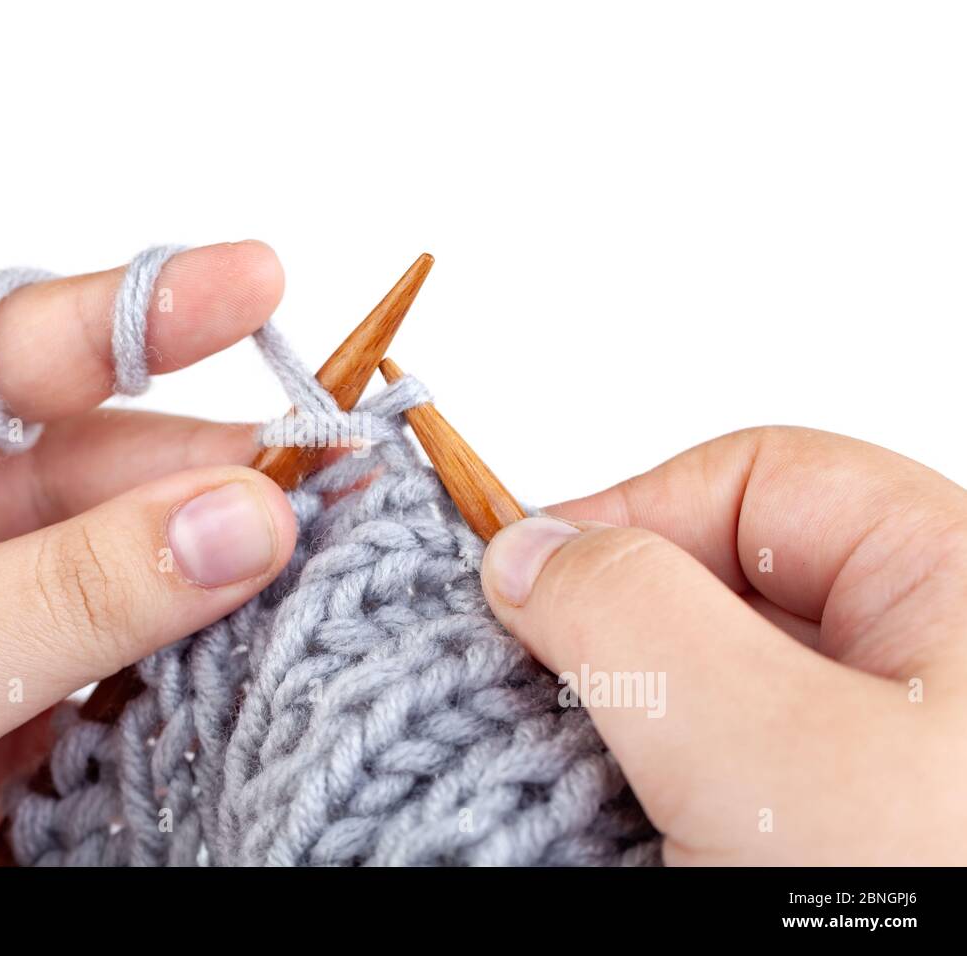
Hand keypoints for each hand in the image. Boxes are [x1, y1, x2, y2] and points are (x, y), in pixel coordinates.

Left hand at [0, 242, 297, 863]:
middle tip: (318, 462)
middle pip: (58, 465)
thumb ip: (53, 597)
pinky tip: (252, 627)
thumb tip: (233, 520)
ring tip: (313, 540)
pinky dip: (183, 652)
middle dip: (189, 462)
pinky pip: (104, 662)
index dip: (117, 318)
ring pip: (97, 565)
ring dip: (203, 558)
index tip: (248, 285)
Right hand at [481, 426, 966, 864]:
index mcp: (955, 582)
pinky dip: (659, 792)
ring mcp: (889, 752)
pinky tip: (621, 827)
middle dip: (616, 633)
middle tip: (535, 695)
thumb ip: (630, 617)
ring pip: (720, 691)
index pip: (759, 479)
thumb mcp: (762, 745)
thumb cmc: (939, 907)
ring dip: (629, 725)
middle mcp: (930, 659)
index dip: (626, 513)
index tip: (525, 580)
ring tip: (575, 780)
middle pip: (727, 585)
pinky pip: (731, 776)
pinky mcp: (844, 832)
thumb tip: (528, 553)